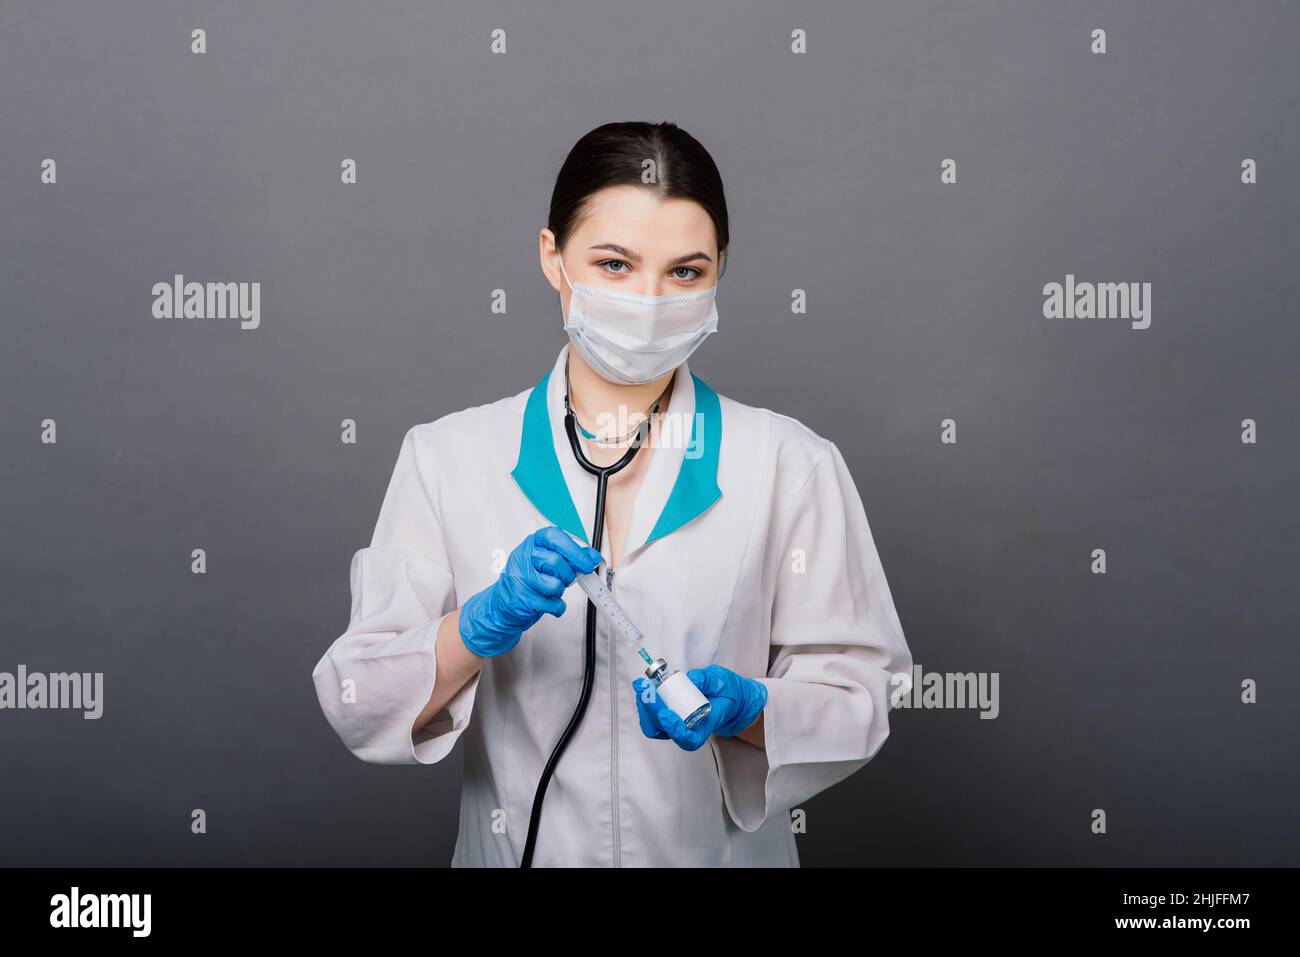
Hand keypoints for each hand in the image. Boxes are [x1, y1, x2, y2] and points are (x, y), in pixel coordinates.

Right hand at [459, 526, 601, 657]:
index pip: (555, 537)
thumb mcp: (547, 561)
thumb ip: (570, 556)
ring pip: (554, 584)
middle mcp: (523, 557)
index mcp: (532, 543)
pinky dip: (556, 606)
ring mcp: (520, 578)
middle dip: (568, 575)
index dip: (574, 550)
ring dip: (559, 592)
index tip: (587, 561)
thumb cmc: (528, 579)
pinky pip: (551, 603)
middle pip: (556, 562)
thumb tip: (591, 557)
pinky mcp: (522, 598)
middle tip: (565, 579)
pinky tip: (549, 603)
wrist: (504, 603)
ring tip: (550, 590)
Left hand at [631, 664, 767, 751]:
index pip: (689, 738)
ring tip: (642, 686)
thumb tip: (692, 679)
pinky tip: (644, 688)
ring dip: (645, 707)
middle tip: (646, 689)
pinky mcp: (669, 719)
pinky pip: (652, 718)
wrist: (727, 699)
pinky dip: (646, 704)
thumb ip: (709, 680)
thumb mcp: (724, 682)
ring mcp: (677, 726)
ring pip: (655, 727)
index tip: (666, 713)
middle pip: (665, 731)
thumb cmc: (727, 693)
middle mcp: (689, 731)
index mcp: (706, 726)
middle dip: (652, 710)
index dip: (675, 730)